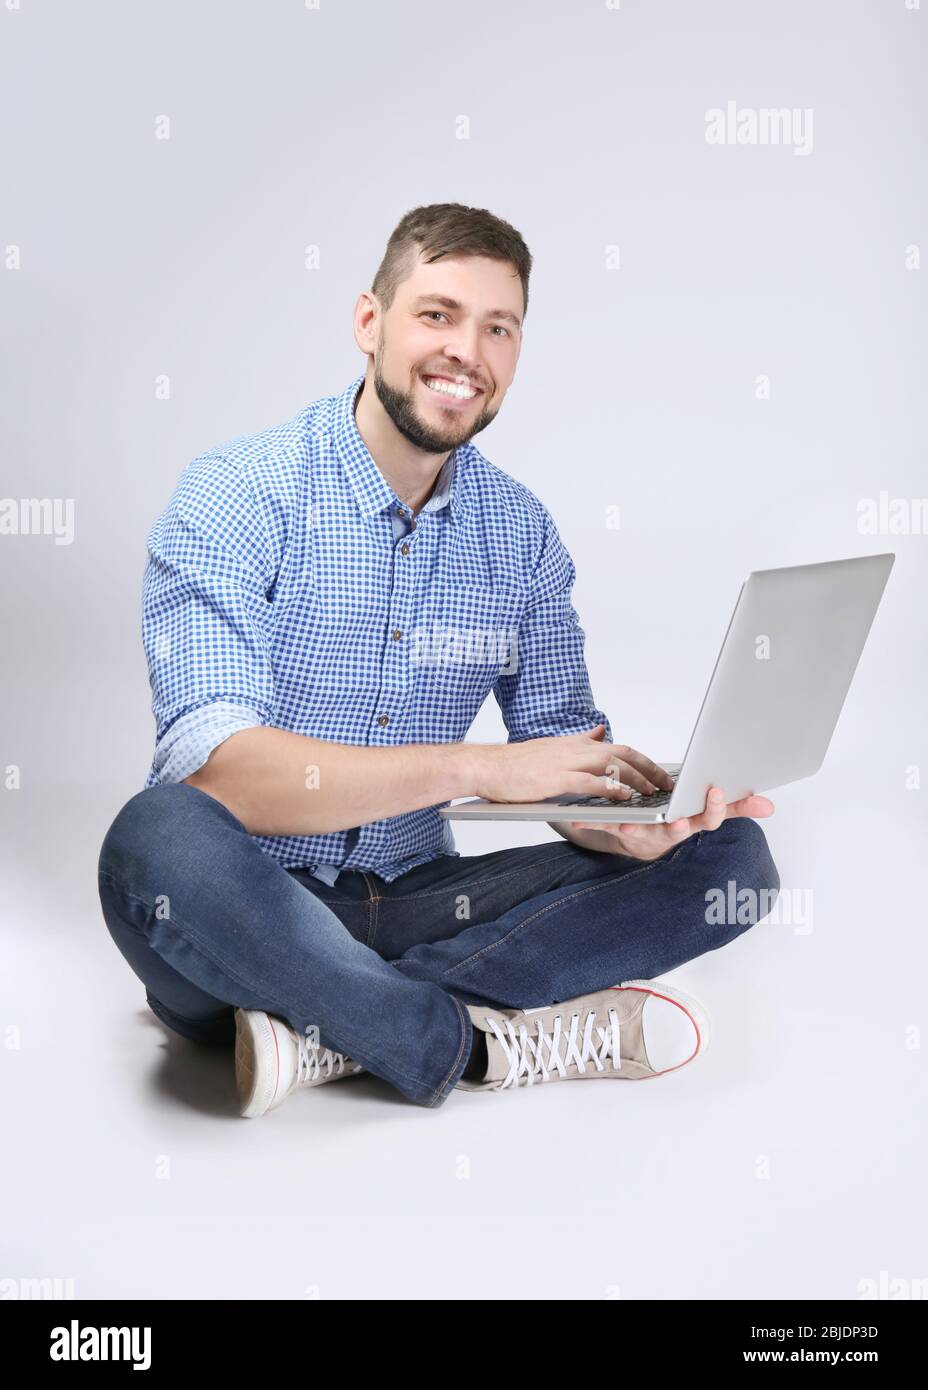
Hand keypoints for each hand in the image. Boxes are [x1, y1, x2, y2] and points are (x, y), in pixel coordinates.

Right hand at [474, 724, 675, 804]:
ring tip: (653, 792)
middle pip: (623, 754)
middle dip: (649, 769)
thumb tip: (601, 731)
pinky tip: (624, 797)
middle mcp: (576, 749)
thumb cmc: (517, 763)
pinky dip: (610, 788)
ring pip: (612, 766)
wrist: (487, 765)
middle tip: (667, 785)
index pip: (619, 748)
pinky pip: (590, 782)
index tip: (660, 774)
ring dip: (636, 778)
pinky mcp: (556, 778)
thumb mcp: (554, 747)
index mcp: (577, 744)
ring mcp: (566, 762)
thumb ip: (580, 741)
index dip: (643, 761)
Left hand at [568, 786, 774, 861]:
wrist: (641, 840)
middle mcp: (670, 832)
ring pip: (643, 831)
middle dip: (680, 823)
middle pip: (679, 829)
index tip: (719, 790)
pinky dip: (594, 821)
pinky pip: (607, 827)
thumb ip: (737, 807)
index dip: (716, 807)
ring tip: (629, 821)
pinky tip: (580, 817)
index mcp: (692, 822)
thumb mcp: (707, 812)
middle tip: (681, 818)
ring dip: (635, 827)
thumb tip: (770, 806)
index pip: (710, 818)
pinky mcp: (621, 831)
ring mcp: (646, 834)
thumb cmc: (678, 819)